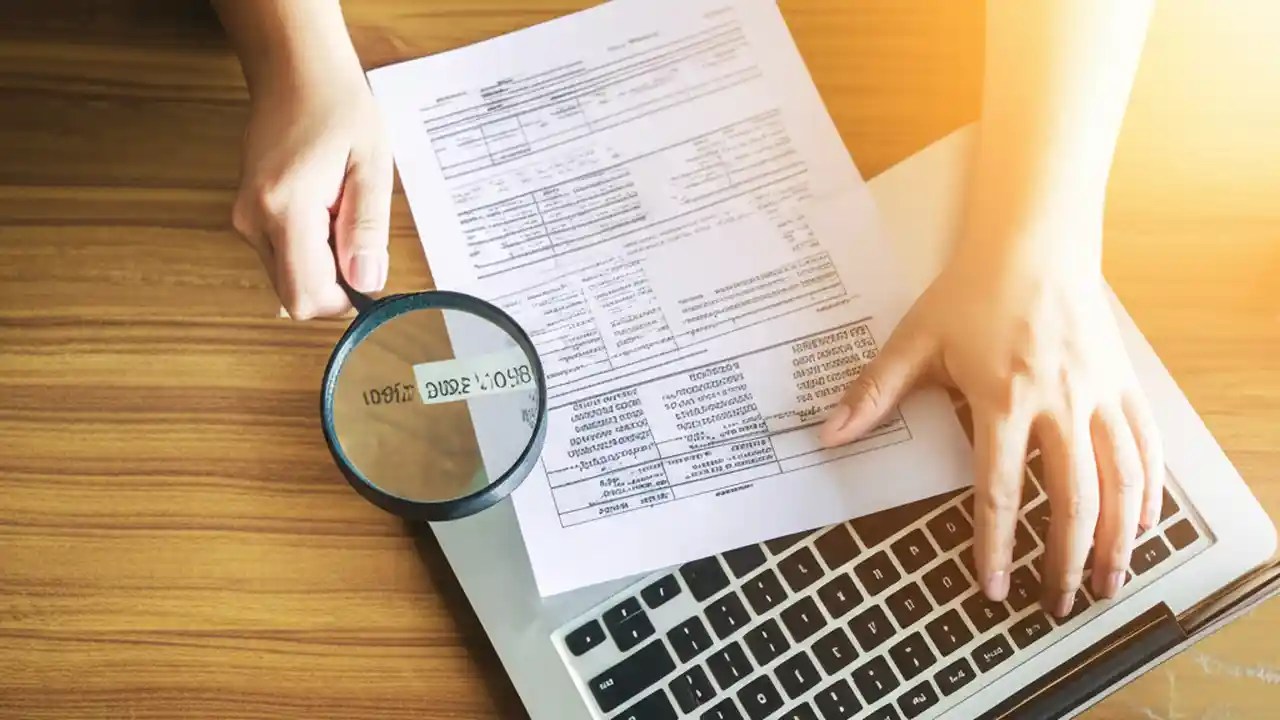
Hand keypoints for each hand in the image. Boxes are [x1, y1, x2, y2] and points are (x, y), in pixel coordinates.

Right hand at [229, 59, 391, 319]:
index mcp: (284, 209)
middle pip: (295, 294)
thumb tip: (367, 283)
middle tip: (355, 229)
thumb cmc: (337, 107)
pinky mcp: (247, 216)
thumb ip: (367, 229)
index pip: (305, 296)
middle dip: (335, 281)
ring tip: (339, 209)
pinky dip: (310, 248)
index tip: (368, 267)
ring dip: (324, 262)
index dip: (343, 299)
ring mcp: (244, 219)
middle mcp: (253, 220)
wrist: (296, 71)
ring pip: (289, 278)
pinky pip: (283, 256)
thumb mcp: (370, 165)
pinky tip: (325, 208)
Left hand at [819, 236, 1163, 617]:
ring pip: (1121, 483)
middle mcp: (1059, 403)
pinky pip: (1146, 447)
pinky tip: (1142, 524)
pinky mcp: (1125, 384)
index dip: (996, 547)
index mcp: (1002, 398)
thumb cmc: (971, 292)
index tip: (993, 588)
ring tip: (1110, 583)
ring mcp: (1099, 395)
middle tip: (1058, 603)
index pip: (1000, 490)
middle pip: (1071, 500)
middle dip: (1066, 561)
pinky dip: (1149, 491)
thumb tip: (826, 434)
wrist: (1035, 243)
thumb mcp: (914, 339)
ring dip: (1117, 540)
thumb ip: (873, 392)